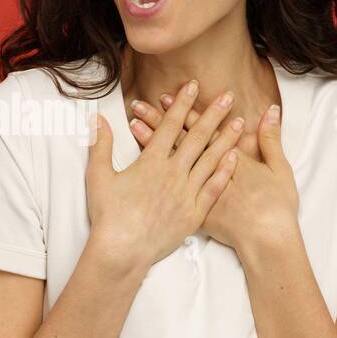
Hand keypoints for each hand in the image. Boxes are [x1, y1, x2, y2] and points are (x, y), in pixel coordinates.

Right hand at [86, 79, 243, 270]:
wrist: (122, 250)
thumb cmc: (108, 216)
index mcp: (150, 162)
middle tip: (228, 96)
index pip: (169, 125)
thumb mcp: (98, 176)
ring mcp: (186, 193)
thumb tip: (98, 120)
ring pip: (211, 160)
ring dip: (226, 139)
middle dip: (213, 114)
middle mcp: (172, 173)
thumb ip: (100, 145)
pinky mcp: (194, 213)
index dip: (181, 103)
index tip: (192, 86)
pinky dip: (225, 171)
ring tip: (239, 122)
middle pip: (197, 137)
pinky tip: (235, 158)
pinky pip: (214, 188)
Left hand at [129, 88, 299, 254]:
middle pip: (177, 142)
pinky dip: (154, 175)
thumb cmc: (276, 206)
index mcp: (226, 158)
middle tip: (140, 104)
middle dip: (159, 121)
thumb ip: (271, 138)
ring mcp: (195, 193)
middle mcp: (207, 173)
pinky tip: (138, 162)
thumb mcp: (279, 168)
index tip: (167, 96)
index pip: (199, 129)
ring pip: (168, 162)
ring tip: (132, 124)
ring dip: (150, 142)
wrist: (267, 239)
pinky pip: (165, 187)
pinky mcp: (191, 212)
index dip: (183, 112)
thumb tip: (271, 110)